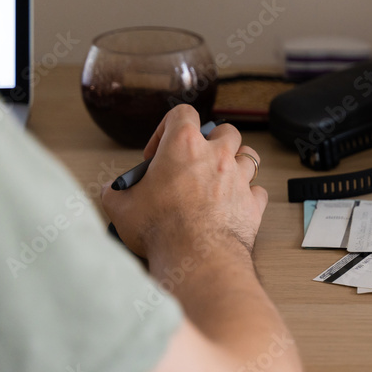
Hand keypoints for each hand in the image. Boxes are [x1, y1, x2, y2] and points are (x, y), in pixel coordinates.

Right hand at [102, 105, 266, 260]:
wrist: (195, 258)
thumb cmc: (160, 229)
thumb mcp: (121, 206)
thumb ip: (116, 192)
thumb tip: (113, 191)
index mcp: (184, 146)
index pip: (183, 113)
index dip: (167, 127)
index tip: (158, 152)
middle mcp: (217, 156)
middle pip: (225, 130)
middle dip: (212, 141)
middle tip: (195, 161)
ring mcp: (239, 178)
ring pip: (248, 156)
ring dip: (235, 164)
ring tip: (218, 179)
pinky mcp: (252, 203)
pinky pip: (257, 190)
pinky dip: (248, 195)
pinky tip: (233, 204)